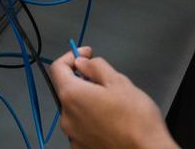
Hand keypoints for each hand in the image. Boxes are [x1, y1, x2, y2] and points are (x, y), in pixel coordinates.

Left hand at [48, 47, 179, 148]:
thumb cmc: (136, 120)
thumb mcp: (119, 81)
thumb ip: (95, 67)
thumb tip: (82, 63)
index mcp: (73, 96)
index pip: (57, 68)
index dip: (71, 56)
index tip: (85, 54)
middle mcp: (67, 117)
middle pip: (67, 90)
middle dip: (83, 81)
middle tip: (106, 81)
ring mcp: (73, 136)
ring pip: (75, 110)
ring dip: (88, 102)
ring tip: (113, 105)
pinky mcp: (81, 148)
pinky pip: (81, 128)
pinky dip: (91, 121)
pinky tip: (110, 121)